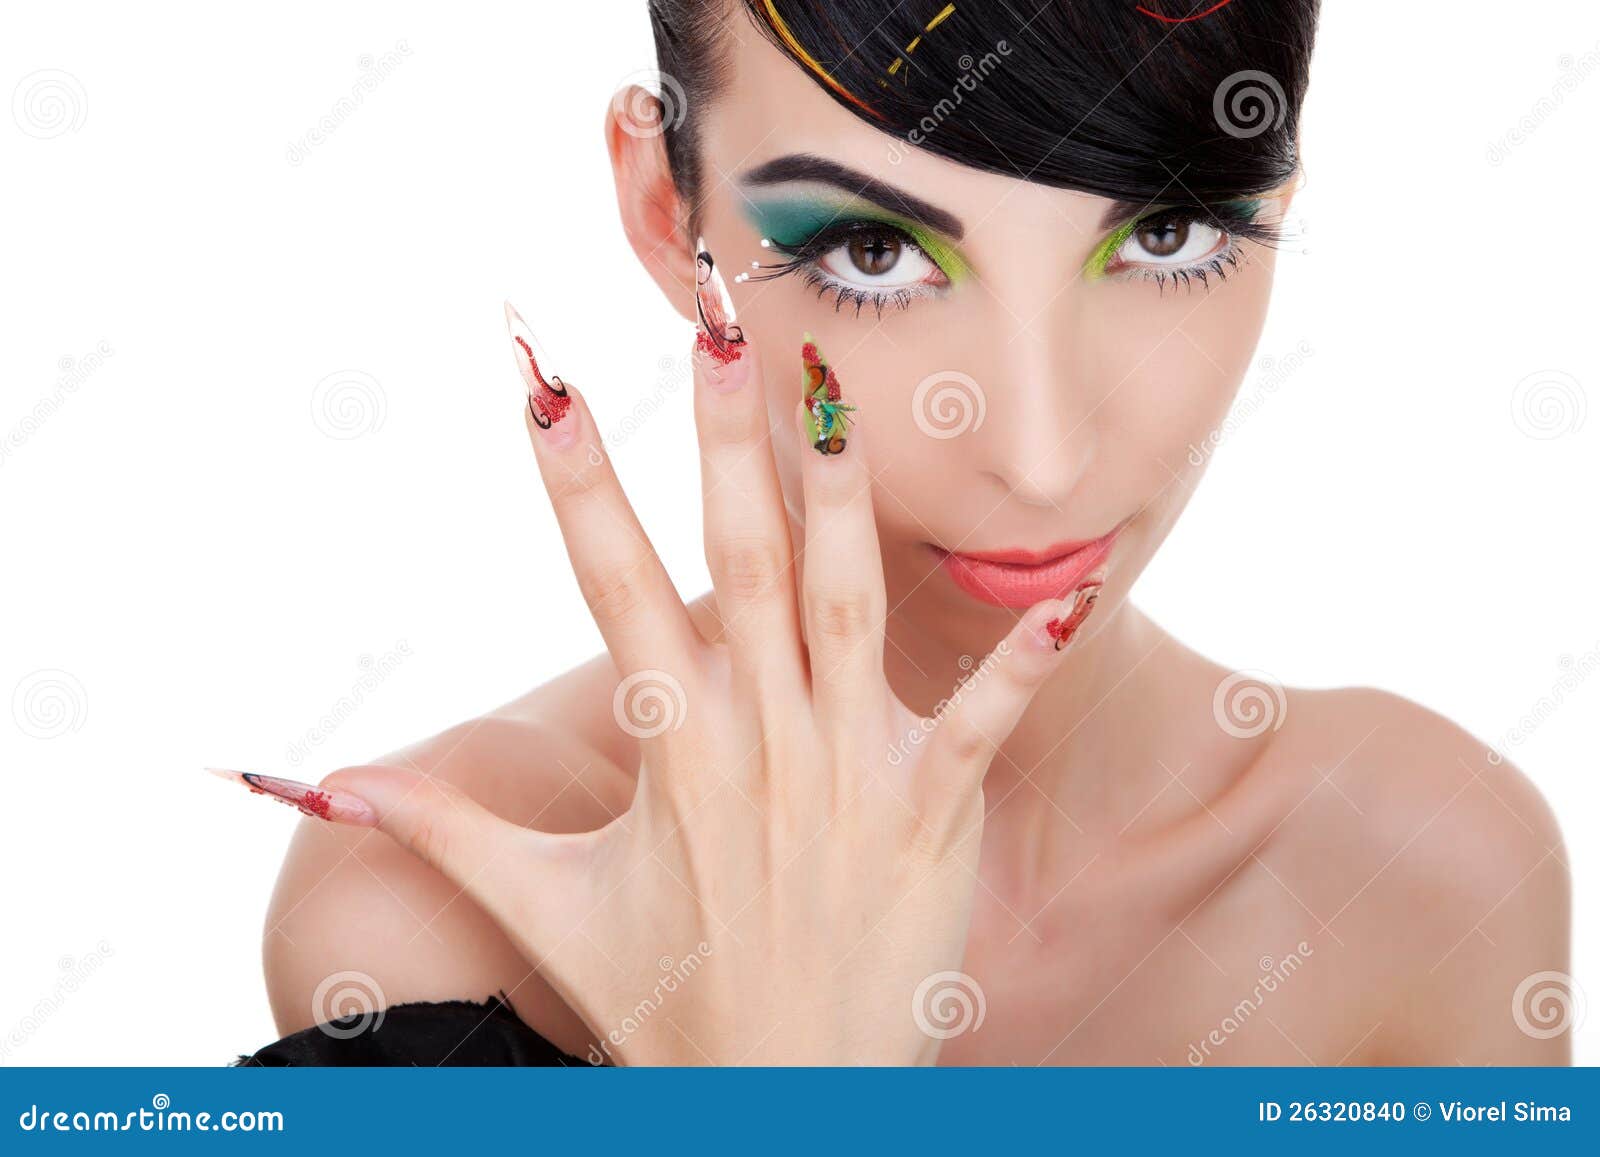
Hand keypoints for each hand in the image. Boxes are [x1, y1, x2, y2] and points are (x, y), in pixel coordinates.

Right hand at [241, 296, 1102, 1064]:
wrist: (776, 1104)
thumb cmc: (661, 1001)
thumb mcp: (543, 906)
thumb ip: (444, 827)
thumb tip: (325, 784)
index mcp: (667, 750)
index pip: (608, 591)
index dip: (576, 489)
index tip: (544, 387)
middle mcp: (756, 741)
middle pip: (737, 564)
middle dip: (723, 442)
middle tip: (717, 330)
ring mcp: (848, 772)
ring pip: (846, 608)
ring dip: (845, 497)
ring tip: (840, 394)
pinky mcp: (929, 812)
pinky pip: (981, 722)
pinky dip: (1023, 658)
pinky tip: (1069, 586)